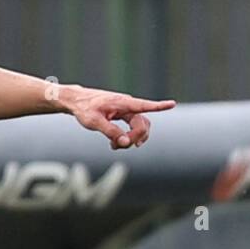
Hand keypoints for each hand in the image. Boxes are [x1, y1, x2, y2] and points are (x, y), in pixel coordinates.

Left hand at [59, 85, 175, 149]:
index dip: (159, 106)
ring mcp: (126, 111)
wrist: (77, 102)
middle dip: (134, 138)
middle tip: (118, 146)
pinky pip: (132, 128)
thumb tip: (125, 143)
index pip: (144, 105)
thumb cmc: (84, 109)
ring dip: (131, 139)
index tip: (172, 103)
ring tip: (114, 146)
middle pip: (142, 124)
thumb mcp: (94, 122)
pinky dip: (126, 138)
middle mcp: (127, 106)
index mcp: (122, 103)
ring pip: (139, 127)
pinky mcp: (123, 116)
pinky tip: (114, 144)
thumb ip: (110, 132)